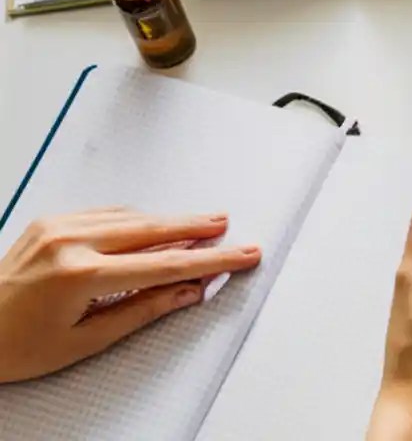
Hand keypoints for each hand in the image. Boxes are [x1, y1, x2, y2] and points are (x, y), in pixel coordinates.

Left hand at [0, 207, 261, 383]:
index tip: (241, 254)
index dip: (210, 260)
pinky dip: (134, 218)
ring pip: (130, 216)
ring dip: (168, 220)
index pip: (165, 264)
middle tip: (227, 226)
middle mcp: (70, 242)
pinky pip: (104, 213)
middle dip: (195, 227)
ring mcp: (57, 227)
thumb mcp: (85, 340)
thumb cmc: (16, 347)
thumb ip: (143, 310)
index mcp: (81, 275)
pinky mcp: (48, 222)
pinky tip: (152, 224)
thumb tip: (187, 291)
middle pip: (152, 228)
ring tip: (201, 224)